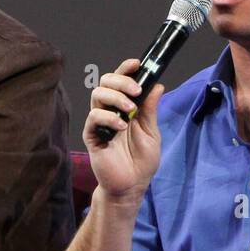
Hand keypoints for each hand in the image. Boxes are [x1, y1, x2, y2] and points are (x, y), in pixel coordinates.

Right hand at [82, 58, 163, 201]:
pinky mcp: (92, 136)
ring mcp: (100, 123)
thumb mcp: (152, 132)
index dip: (126, 69)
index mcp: (125, 107)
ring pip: (97, 95)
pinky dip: (108, 117)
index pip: (121, 81)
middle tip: (136, 91)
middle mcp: (110, 111)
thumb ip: (150, 110)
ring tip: (130, 112)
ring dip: (116, 98)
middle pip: (106, 82)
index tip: (137, 64)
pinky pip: (93, 117)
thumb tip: (157, 85)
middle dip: (121, 81)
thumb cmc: (141, 162)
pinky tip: (121, 127)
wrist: (131, 186)